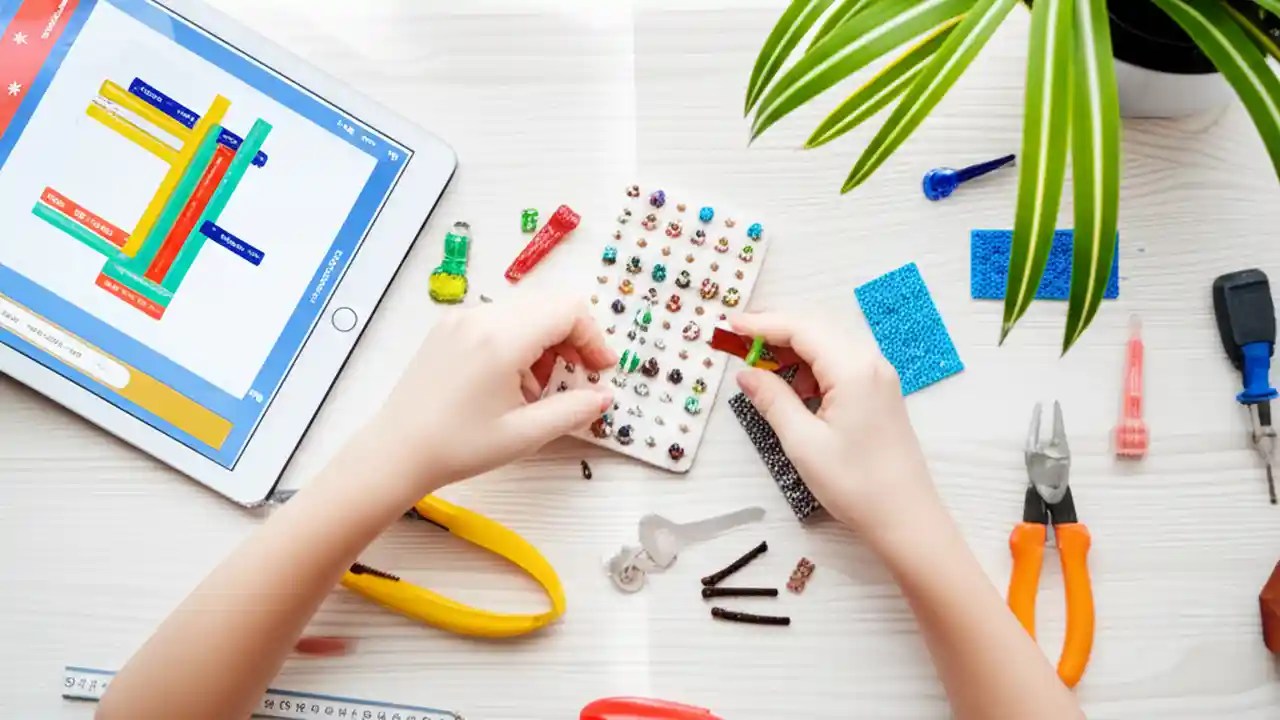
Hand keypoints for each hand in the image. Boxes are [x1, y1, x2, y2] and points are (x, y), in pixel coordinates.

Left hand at [365, 295, 615, 500]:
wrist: (396, 453)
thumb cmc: (457, 447)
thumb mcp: (524, 434)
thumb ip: (573, 410)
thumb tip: (604, 395)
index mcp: (501, 339)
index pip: (568, 310)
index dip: (593, 338)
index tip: (599, 370)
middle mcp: (480, 318)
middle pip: (548, 306)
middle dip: (572, 340)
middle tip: (576, 379)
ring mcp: (461, 320)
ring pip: (525, 313)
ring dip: (545, 343)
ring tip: (535, 391)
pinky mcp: (448, 329)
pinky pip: (499, 321)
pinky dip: (518, 343)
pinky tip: (510, 383)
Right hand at [730, 313, 938, 542]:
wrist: (905, 516)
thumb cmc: (856, 484)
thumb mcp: (803, 442)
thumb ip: (772, 399)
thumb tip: (747, 373)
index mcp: (853, 369)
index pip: (800, 328)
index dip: (761, 323)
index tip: (728, 324)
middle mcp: (870, 362)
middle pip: (815, 326)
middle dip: (775, 328)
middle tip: (737, 338)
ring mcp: (878, 375)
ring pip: (828, 341)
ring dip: (792, 345)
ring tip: (759, 360)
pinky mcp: (879, 391)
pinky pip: (840, 360)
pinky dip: (811, 362)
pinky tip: (793, 382)